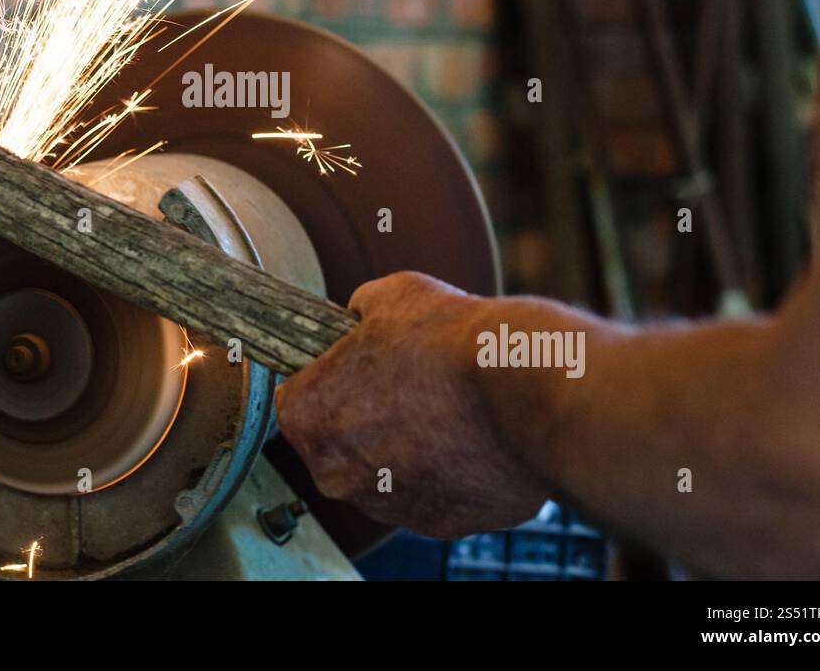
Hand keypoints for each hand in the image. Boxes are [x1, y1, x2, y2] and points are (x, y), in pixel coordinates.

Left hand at [275, 271, 549, 537]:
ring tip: (444, 408)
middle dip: (363, 418)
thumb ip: (359, 313)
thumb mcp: (389, 295)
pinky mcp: (439, 524)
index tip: (355, 366)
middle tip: (406, 384)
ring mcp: (388, 505)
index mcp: (307, 416)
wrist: (521, 385)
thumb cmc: (448, 339)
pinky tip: (470, 436)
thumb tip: (360, 317)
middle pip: (337, 444)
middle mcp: (336, 474)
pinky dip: (445, 472)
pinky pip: (431, 494)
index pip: (297, 398)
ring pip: (383, 475)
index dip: (327, 377)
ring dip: (403, 448)